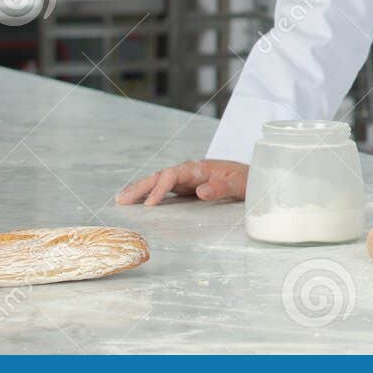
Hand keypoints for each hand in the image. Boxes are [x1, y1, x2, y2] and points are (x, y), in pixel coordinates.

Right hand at [115, 160, 248, 205]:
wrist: (252, 176)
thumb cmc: (246, 180)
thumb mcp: (239, 185)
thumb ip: (221, 187)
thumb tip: (200, 191)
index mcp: (199, 168)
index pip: (173, 174)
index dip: (160, 188)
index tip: (150, 204)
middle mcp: (189, 171)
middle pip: (160, 175)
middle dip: (141, 186)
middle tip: (122, 200)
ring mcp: (185, 178)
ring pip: (158, 181)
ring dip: (140, 189)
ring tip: (121, 200)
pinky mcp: (185, 186)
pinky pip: (163, 188)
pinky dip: (148, 193)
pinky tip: (135, 200)